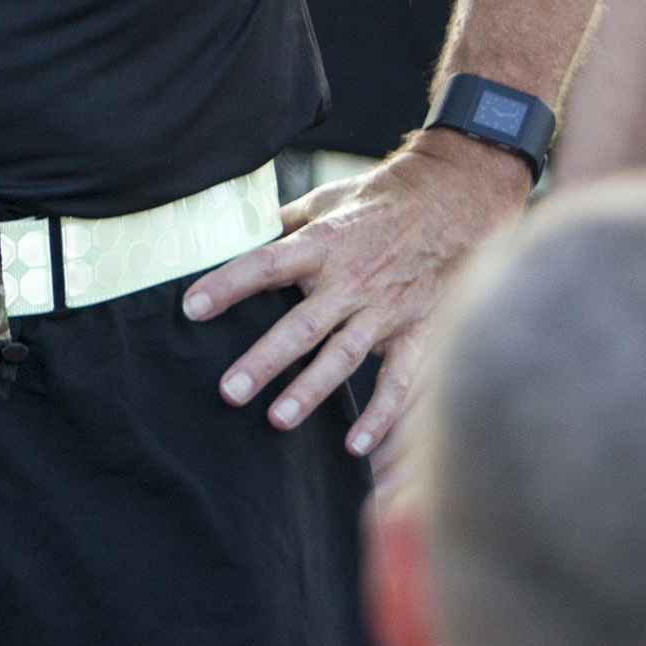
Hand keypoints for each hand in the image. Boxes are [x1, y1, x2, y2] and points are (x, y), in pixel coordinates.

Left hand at [180, 130, 529, 458]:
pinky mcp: (417, 331)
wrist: (454, 199)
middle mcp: (352, 279)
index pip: (266, 264)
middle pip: (302, 325)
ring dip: (311, 390)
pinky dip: (381, 416)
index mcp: (324, 242)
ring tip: (277, 419)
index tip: (191, 307)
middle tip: (230, 389)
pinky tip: (356, 446)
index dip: (228, 284)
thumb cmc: (379, 200)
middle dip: (265, 360)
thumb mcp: (325, 200)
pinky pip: (401, 381)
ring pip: (344, 357)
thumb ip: (282, 224)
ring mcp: (386, 309)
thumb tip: (233, 232)